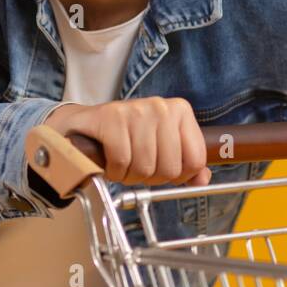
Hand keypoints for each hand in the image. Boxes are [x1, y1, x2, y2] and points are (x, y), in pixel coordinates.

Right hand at [46, 97, 212, 185]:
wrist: (83, 126)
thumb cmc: (127, 139)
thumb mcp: (161, 147)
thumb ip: (185, 163)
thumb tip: (203, 180)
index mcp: (180, 111)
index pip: (196, 160)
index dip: (179, 176)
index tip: (163, 171)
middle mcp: (161, 107)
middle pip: (170, 168)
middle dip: (151, 178)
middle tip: (137, 168)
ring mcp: (136, 110)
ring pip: (145, 167)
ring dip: (130, 176)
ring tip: (123, 164)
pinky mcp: (111, 117)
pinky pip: (121, 161)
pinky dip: (114, 171)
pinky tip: (110, 163)